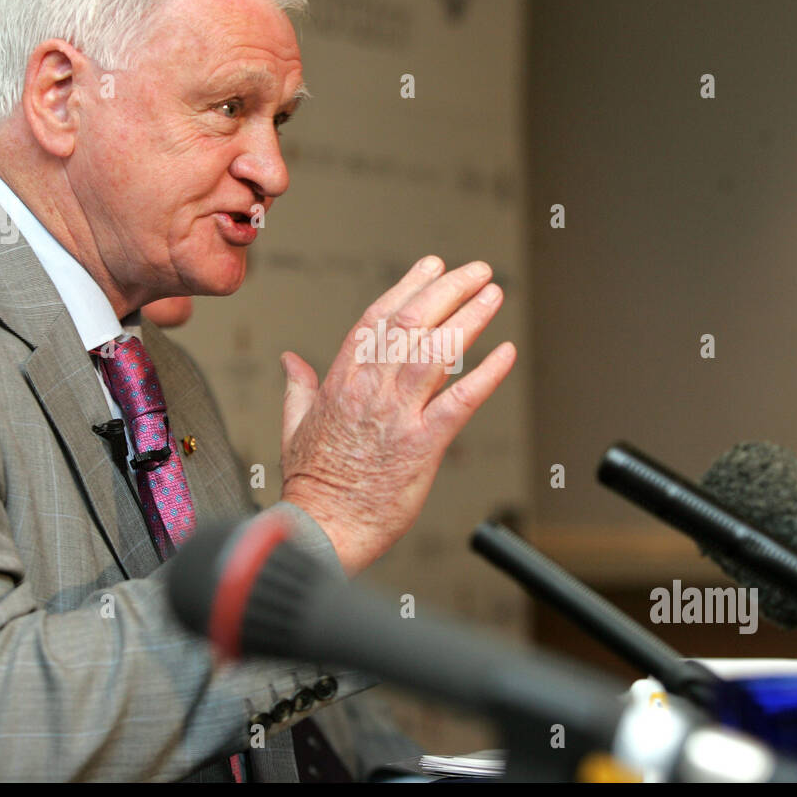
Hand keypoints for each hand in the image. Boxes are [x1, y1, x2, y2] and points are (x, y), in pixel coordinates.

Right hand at [278, 255, 515, 574]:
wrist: (321, 529)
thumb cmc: (311, 484)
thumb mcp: (294, 426)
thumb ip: (298, 387)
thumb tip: (290, 361)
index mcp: (341, 381)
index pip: (379, 318)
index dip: (409, 286)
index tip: (432, 266)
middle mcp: (371, 390)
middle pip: (413, 322)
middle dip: (448, 290)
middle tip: (477, 271)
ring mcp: (397, 415)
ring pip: (436, 352)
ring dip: (470, 318)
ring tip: (493, 295)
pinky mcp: (422, 446)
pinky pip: (460, 401)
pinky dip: (485, 375)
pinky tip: (506, 353)